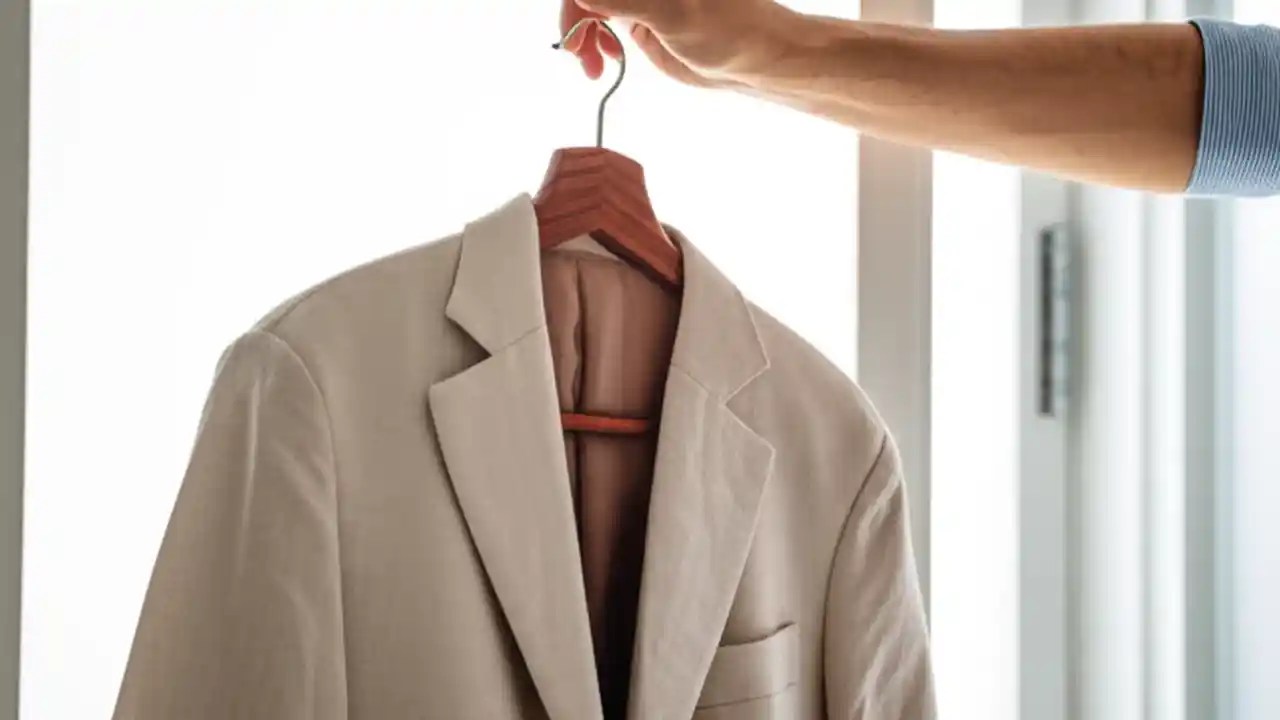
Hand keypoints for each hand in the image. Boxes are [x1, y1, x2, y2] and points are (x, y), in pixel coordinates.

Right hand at [560, 0, 791, 87]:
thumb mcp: (672, 14)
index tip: (573, 31)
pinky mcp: (639, 17)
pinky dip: (594, 43)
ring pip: (590, 6)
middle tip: (577, 53)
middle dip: (575, 19)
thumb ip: (626, 0)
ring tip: (593, 67)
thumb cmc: (726, 31)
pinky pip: (602, 23)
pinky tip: (604, 63)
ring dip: (583, 35)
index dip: (576, 2)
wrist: (753, 60)